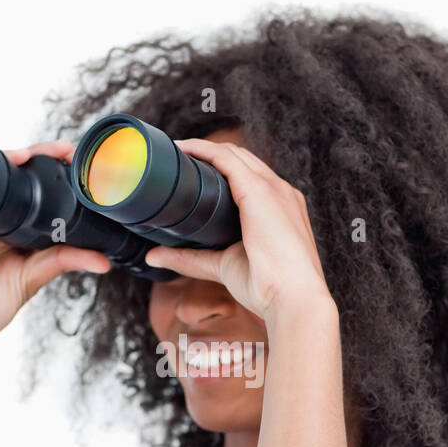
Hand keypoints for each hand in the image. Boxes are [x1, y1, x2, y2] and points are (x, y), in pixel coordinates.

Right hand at [0, 139, 110, 355]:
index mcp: (26, 235)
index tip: (87, 171)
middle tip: (71, 151)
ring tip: (53, 151)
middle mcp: (7, 221)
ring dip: (28, 156)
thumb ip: (64, 262)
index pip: (48, 200)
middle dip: (48, 159)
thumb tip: (104, 261)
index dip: (64, 182)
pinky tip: (15, 159)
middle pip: (27, 180)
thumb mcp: (33, 279)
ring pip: (7, 176)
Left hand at [143, 138, 331, 322]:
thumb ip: (190, 259)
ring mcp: (273, 188)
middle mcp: (281, 193)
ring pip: (233, 154)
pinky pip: (226, 159)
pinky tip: (181, 150)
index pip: (250, 178)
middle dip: (209, 154)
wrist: (294, 299)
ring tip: (173, 150)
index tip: (193, 173)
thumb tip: (153, 257)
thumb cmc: (269, 288)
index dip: (220, 171)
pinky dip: (202, 150)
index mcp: (280, 210)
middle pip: (242, 160)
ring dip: (202, 148)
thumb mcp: (222, 266)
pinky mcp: (259, 190)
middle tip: (175, 159)